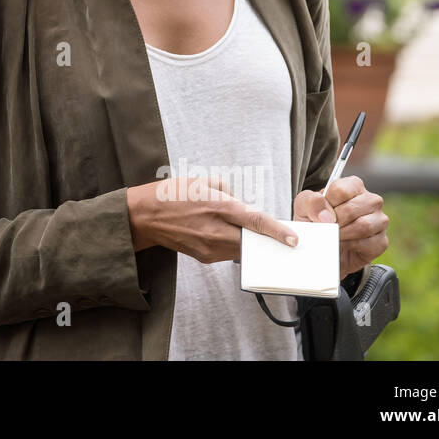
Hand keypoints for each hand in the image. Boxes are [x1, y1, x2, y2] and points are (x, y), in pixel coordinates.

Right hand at [127, 176, 300, 263]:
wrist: (144, 216)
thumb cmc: (171, 195)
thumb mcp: (202, 181)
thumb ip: (228, 191)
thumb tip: (241, 204)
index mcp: (219, 207)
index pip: (255, 221)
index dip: (277, 232)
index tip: (293, 239)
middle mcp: (216, 231)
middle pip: (252, 241)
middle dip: (262, 238)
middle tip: (269, 233)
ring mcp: (210, 247)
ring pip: (240, 248)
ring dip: (244, 239)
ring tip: (232, 226)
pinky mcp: (204, 257)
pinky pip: (227, 252)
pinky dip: (230, 243)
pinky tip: (220, 232)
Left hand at [293, 175, 388, 280]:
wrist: (322, 248)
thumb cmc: (315, 221)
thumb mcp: (303, 207)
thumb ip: (311, 202)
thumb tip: (327, 216)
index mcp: (353, 186)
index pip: (341, 189)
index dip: (327, 204)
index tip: (320, 212)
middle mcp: (371, 200)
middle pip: (352, 209)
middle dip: (333, 222)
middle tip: (325, 228)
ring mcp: (379, 220)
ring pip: (363, 226)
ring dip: (342, 234)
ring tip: (332, 237)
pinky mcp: (381, 241)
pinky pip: (368, 243)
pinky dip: (350, 246)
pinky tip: (342, 245)